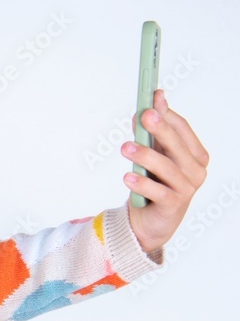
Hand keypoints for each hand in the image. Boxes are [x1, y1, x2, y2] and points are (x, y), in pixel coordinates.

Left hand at [122, 89, 209, 252]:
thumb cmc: (154, 183)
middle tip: (143, 115)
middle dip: (160, 129)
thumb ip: (151, 134)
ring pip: (166, 168)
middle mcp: (195, 171)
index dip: (166, 114)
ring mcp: (187, 189)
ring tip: (125, 147)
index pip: (182, 130)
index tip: (151, 99)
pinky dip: (142, 184)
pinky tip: (127, 177)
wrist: (150, 221)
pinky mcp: (173, 206)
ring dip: (144, 156)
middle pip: (176, 146)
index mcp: (194, 155)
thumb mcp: (153, 156)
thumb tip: (146, 107)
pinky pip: (159, 192)